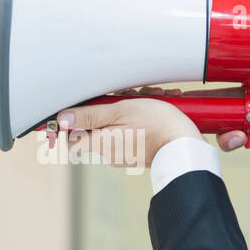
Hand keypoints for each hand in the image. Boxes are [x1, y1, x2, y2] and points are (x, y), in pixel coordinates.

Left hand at [56, 94, 202, 168]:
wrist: (186, 146)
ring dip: (131, 108)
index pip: (72, 137)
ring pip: (117, 125)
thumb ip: (90, 115)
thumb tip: (63, 119)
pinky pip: (131, 132)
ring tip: (151, 98)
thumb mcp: (121, 111)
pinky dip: (141, 119)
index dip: (74, 120)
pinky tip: (156, 107)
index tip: (82, 108)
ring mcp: (124, 154)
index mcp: (100, 143)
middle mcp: (109, 153)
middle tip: (133, 95)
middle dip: (112, 106)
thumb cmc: (158, 126)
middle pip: (98, 125)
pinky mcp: (138, 153)